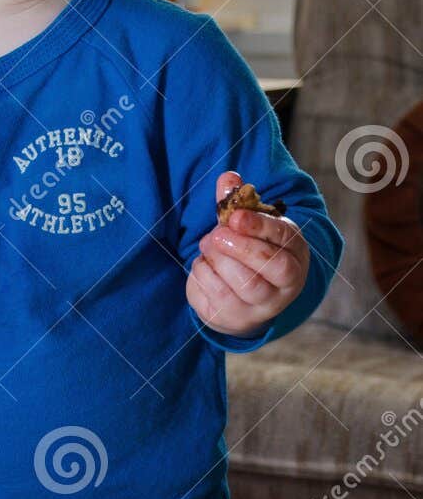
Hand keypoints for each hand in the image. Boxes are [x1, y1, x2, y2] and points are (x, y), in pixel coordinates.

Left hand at [186, 169, 309, 338]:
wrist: (242, 299)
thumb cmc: (250, 252)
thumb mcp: (249, 226)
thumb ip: (238, 202)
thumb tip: (229, 178)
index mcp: (295, 255)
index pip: (285, 242)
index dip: (260, 227)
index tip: (235, 216)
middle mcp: (285, 287)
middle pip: (269, 268)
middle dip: (240, 247)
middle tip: (216, 235)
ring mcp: (261, 308)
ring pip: (244, 286)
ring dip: (218, 260)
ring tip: (208, 245)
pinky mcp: (234, 319)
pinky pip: (215, 298)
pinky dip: (203, 275)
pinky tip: (203, 263)